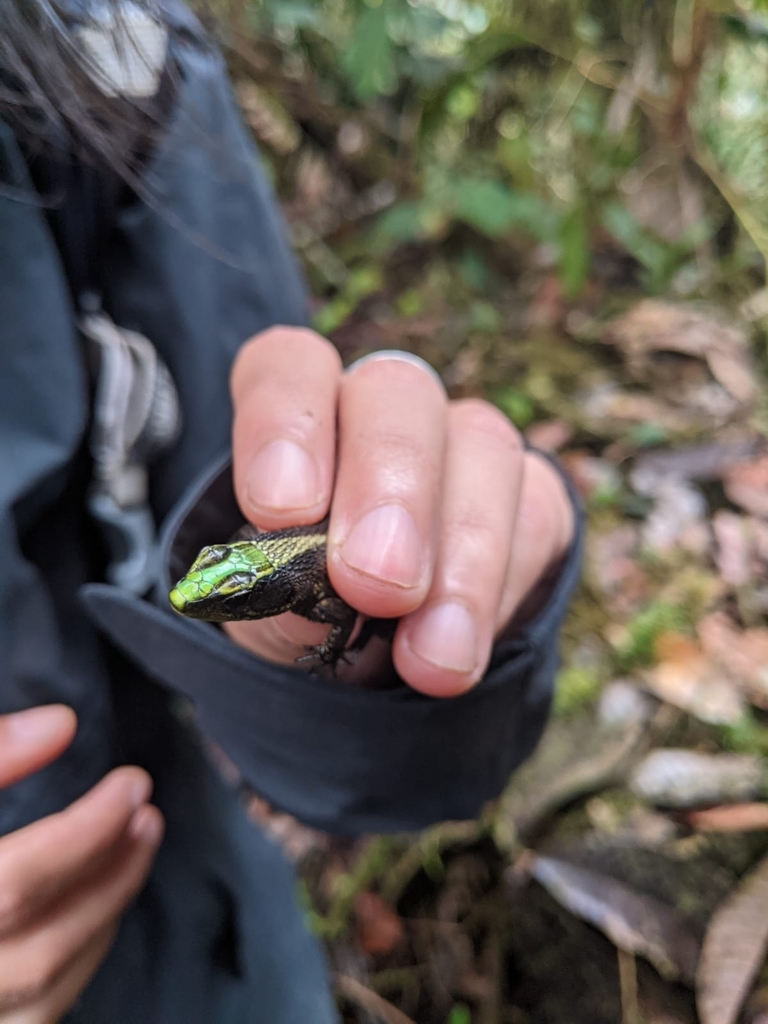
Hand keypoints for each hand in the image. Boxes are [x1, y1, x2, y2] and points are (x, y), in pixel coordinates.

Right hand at [0, 706, 162, 1023]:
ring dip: (104, 915)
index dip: (85, 832)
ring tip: (138, 845)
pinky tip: (98, 909)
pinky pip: (38, 1012)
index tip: (133, 783)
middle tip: (148, 814)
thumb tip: (61, 724)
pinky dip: (77, 956)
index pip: (14, 885)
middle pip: (38, 951)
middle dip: (107, 875)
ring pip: (43, 991)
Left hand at [225, 328, 574, 696]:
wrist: (375, 665)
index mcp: (299, 416)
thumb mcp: (271, 615)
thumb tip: (311, 599)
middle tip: (375, 585)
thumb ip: (280, 597)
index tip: (282, 509)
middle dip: (391, 487)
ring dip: (461, 556)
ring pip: (482, 446)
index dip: (284, 424)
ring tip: (429, 657)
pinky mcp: (530, 495)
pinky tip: (464, 649)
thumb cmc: (303, 617)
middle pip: (397, 392)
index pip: (288, 369)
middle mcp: (382, 409)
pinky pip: (536, 517)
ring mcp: (463, 443)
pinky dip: (501, 592)